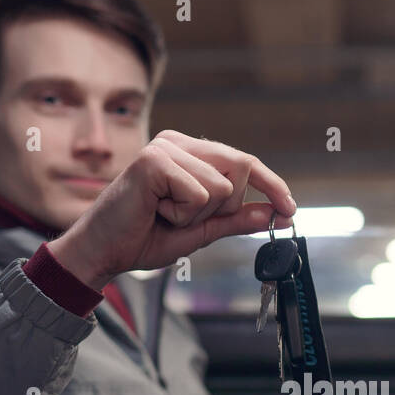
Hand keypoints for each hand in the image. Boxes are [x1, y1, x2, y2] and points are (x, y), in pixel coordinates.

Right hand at [48, 129, 295, 288]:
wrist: (103, 252)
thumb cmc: (144, 238)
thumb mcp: (200, 231)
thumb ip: (236, 219)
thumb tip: (275, 213)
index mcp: (189, 152)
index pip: (244, 162)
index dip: (271, 184)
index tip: (290, 210)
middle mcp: (178, 142)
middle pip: (240, 168)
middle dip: (225, 207)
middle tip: (185, 218)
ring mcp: (166, 147)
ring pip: (222, 188)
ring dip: (197, 215)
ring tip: (164, 214)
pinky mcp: (154, 160)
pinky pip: (199, 195)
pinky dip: (182, 215)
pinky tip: (155, 211)